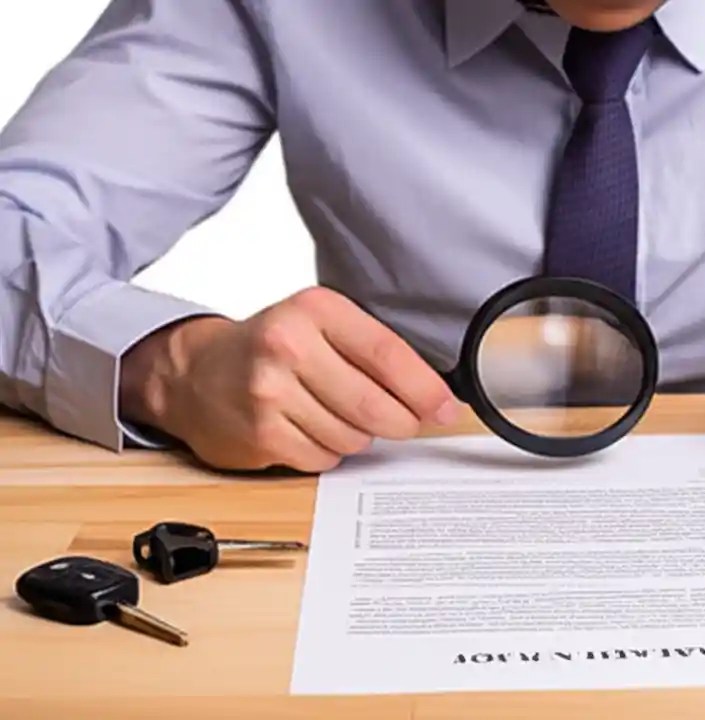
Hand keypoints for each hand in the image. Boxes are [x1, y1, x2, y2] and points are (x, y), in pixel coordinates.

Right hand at [120, 287, 457, 472]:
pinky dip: (327, 452)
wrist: (193, 371)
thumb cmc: (269, 347)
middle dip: (402, 422)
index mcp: (314, 310)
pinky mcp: (259, 434)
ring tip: (333, 414)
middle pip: (375, 405)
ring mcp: (270, 393)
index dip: (425, 389)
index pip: (388, 354)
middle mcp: (288, 346)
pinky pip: (323, 459)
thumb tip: (435, 395)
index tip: (445, 408)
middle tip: (404, 422)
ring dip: (358, 435)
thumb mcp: (318, 324)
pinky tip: (309, 429)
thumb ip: (372, 350)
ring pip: (353, 437)